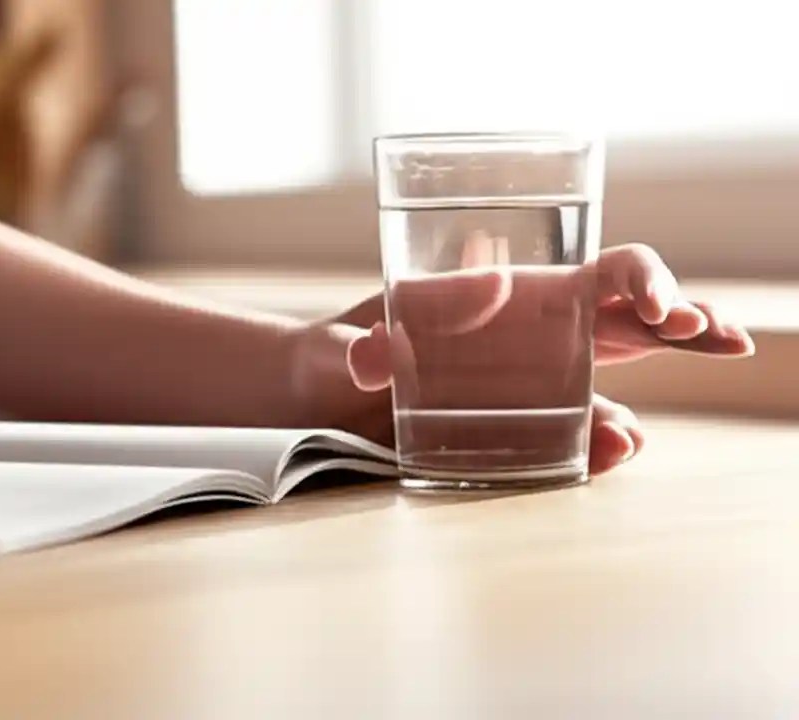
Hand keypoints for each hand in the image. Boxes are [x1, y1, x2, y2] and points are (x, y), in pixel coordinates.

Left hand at [295, 244, 753, 474]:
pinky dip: (589, 448)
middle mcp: (539, 335)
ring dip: (633, 408)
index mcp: (522, 291)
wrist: (315, 397)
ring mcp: (530, 387)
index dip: (646, 279)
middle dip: (684, 327)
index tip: (662, 306)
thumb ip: (390, 326)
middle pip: (634, 325)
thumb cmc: (342, 346)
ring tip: (631, 438)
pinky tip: (601, 455)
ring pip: (608, 391)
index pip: (606, 272)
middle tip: (716, 338)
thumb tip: (449, 312)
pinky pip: (565, 440)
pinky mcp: (510, 433)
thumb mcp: (361, 329)